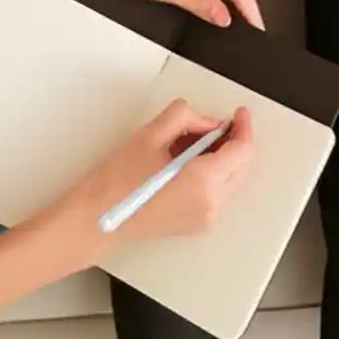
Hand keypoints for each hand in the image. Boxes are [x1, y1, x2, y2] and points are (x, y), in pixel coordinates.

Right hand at [35, 100, 255, 266]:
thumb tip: (207, 122)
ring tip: (191, 142)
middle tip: (214, 124)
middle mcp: (211, 203)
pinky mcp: (195, 224)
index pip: (243, 151)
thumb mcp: (151, 135)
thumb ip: (186, 117)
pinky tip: (185, 162)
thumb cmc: (116, 183)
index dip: (243, 128)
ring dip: (220, 157)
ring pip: (229, 178)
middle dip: (232, 142)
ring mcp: (205, 217)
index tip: (238, 114)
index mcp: (204, 182)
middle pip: (241, 165)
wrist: (95, 220)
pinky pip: (215, 192)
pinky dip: (210, 173)